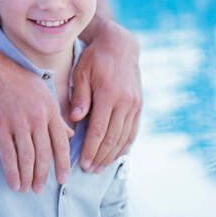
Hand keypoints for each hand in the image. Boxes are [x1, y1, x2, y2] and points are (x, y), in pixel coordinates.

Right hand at [0, 43, 72, 191]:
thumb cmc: (14, 79)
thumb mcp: (40, 91)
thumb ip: (55, 114)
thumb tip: (69, 134)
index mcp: (49, 109)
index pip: (60, 143)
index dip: (63, 164)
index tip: (63, 179)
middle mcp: (35, 117)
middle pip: (44, 154)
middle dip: (43, 175)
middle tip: (40, 189)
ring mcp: (17, 122)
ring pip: (27, 158)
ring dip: (28, 177)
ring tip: (27, 188)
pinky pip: (8, 155)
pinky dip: (12, 172)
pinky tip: (14, 183)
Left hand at [70, 20, 141, 171]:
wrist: (120, 46)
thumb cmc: (95, 59)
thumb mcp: (82, 72)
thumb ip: (80, 96)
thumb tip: (76, 119)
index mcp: (109, 95)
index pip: (99, 130)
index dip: (90, 149)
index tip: (82, 163)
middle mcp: (125, 103)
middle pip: (113, 138)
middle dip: (100, 157)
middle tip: (89, 170)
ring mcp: (135, 105)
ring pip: (124, 138)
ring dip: (112, 155)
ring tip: (100, 167)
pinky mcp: (139, 106)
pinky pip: (132, 131)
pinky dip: (124, 146)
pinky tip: (115, 155)